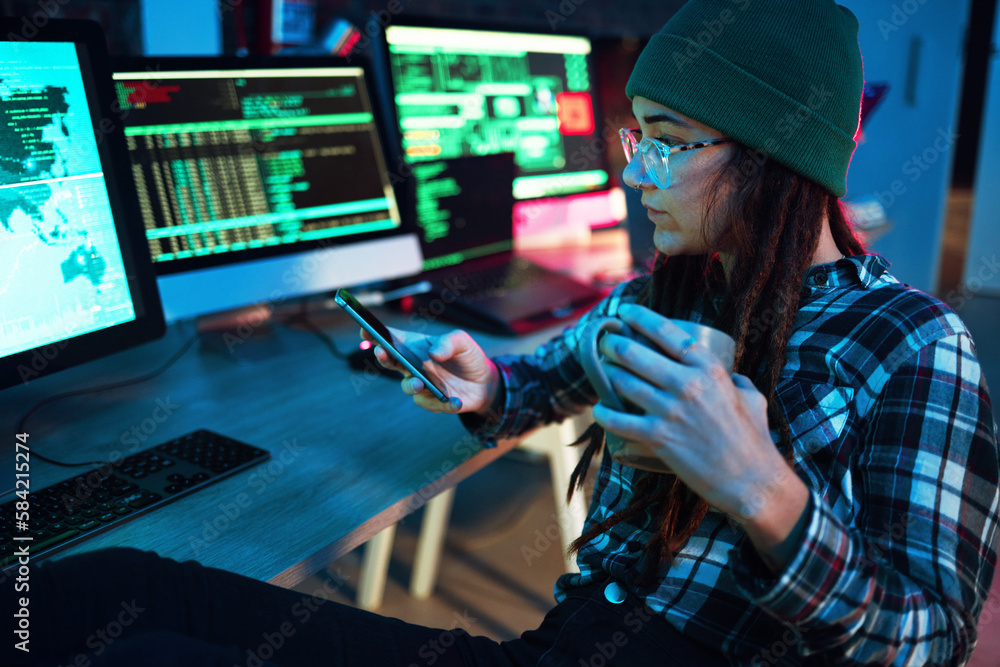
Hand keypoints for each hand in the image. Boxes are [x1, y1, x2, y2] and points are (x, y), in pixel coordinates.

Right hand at [362, 327, 498, 415]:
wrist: (483, 381)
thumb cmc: (467, 356)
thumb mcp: (463, 342)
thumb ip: (449, 342)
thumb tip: (433, 353)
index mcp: (415, 347)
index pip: (390, 340)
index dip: (375, 334)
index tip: (364, 328)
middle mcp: (412, 367)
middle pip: (391, 363)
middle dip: (383, 357)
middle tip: (382, 352)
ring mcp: (421, 385)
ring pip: (408, 387)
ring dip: (411, 385)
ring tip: (420, 383)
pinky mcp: (434, 402)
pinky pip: (435, 404)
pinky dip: (445, 404)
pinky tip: (456, 401)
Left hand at [591, 304, 807, 552]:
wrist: (752, 481)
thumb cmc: (754, 440)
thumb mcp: (752, 398)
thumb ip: (738, 382)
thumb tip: (731, 376)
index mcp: (710, 370)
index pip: (669, 334)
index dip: (642, 319)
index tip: (625, 312)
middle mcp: (688, 384)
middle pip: (638, 355)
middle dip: (615, 345)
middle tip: (605, 342)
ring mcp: (671, 411)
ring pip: (626, 383)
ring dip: (608, 374)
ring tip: (600, 368)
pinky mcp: (659, 438)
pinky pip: (622, 421)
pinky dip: (606, 414)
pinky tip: (598, 410)